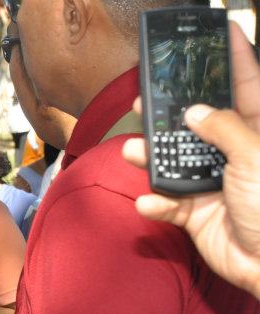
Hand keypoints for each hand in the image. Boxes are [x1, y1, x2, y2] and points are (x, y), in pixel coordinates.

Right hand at [122, 22, 259, 298]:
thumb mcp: (254, 155)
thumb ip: (222, 129)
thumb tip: (195, 111)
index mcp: (255, 132)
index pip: (245, 86)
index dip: (234, 58)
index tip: (221, 32)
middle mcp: (233, 154)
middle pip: (197, 122)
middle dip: (171, 110)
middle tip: (147, 97)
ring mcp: (214, 184)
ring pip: (173, 161)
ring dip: (151, 157)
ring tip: (132, 151)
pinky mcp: (196, 214)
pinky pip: (167, 203)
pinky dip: (155, 203)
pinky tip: (151, 202)